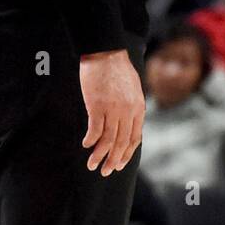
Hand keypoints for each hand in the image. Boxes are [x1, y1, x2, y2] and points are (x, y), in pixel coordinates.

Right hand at [79, 49, 144, 176]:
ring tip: (92, 165)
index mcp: (138, 108)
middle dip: (113, 161)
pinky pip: (95, 130)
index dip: (127, 154)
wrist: (106, 53)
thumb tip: (129, 122)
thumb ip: (132, 107)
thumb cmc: (118, 69)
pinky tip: (85, 145)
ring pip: (108, 141)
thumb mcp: (133, 89)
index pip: (135, 138)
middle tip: (105, 172)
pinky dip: (90, 141)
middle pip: (122, 143)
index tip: (119, 164)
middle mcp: (128, 112)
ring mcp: (114, 110)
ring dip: (99, 156)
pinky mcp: (98, 106)